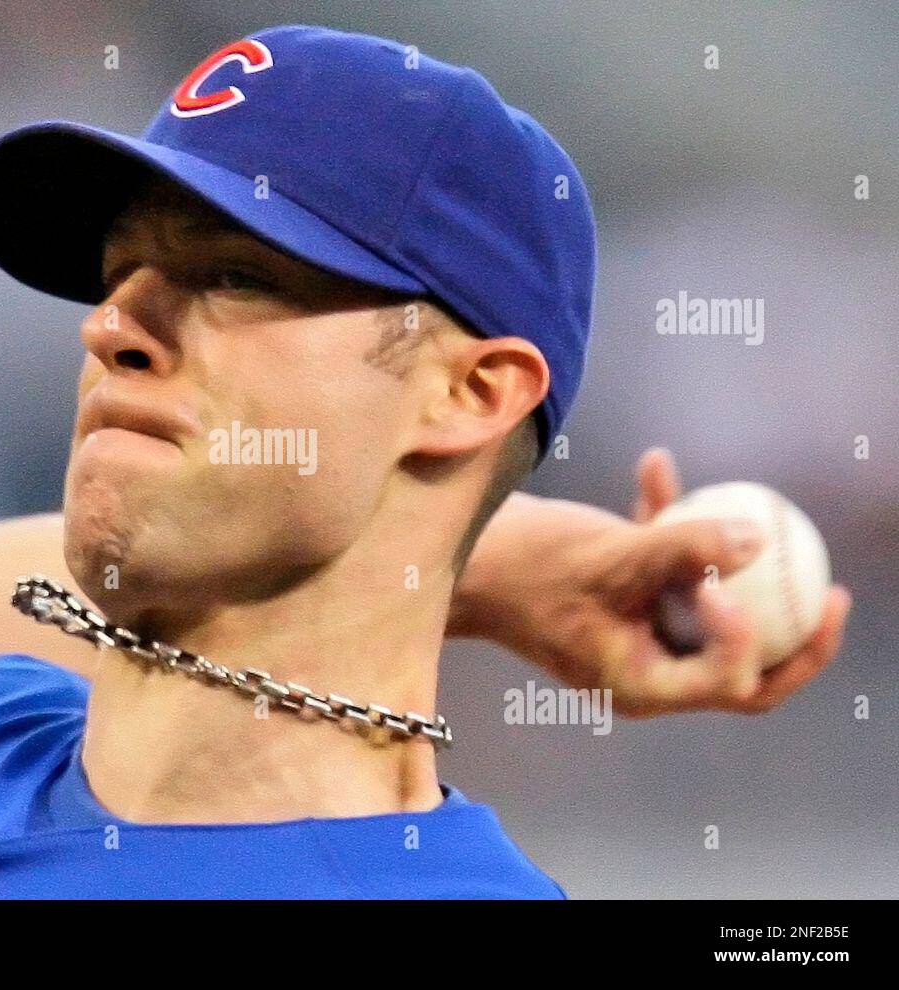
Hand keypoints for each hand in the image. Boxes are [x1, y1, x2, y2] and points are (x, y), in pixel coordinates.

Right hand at [450, 449, 850, 715]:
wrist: (460, 557)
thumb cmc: (524, 569)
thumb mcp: (609, 557)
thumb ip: (683, 547)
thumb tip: (758, 535)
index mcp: (643, 683)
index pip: (730, 681)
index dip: (752, 636)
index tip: (725, 576)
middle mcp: (646, 667)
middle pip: (743, 667)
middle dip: (794, 632)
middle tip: (832, 595)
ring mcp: (633, 633)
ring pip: (710, 615)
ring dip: (733, 567)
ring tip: (770, 520)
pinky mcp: (618, 597)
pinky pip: (664, 572)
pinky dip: (671, 528)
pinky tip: (657, 469)